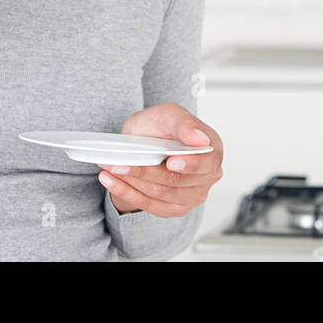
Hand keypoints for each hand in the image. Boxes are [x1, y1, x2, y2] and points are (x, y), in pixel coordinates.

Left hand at [96, 102, 223, 217]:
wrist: (143, 142)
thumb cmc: (160, 127)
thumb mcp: (169, 114)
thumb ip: (184, 123)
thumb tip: (200, 139)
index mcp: (212, 149)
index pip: (207, 163)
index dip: (190, 164)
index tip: (170, 162)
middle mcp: (207, 176)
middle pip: (176, 181)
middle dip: (145, 172)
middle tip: (120, 162)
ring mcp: (192, 195)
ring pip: (160, 194)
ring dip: (131, 181)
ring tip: (110, 167)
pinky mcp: (174, 208)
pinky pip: (149, 205)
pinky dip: (127, 192)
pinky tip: (111, 180)